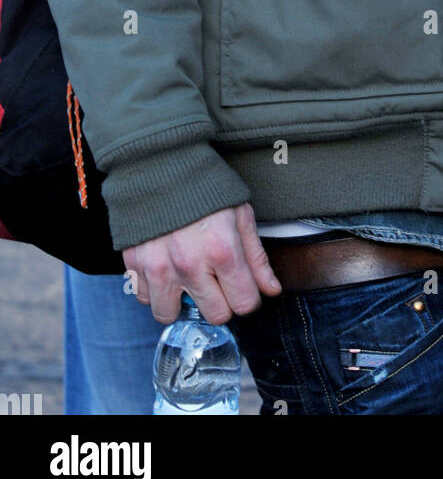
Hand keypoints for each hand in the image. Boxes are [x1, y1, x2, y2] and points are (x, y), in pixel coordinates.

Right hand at [123, 202, 281, 324]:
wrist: (161, 163)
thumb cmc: (205, 187)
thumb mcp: (240, 214)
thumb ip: (256, 257)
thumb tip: (271, 290)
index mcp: (222, 250)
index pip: (244, 304)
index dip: (247, 297)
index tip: (242, 286)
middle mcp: (190, 264)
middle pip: (214, 315)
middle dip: (220, 301)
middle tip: (216, 280)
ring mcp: (159, 266)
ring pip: (172, 315)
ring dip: (181, 302)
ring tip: (187, 279)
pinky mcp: (134, 263)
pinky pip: (144, 298)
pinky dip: (154, 289)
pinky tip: (165, 268)